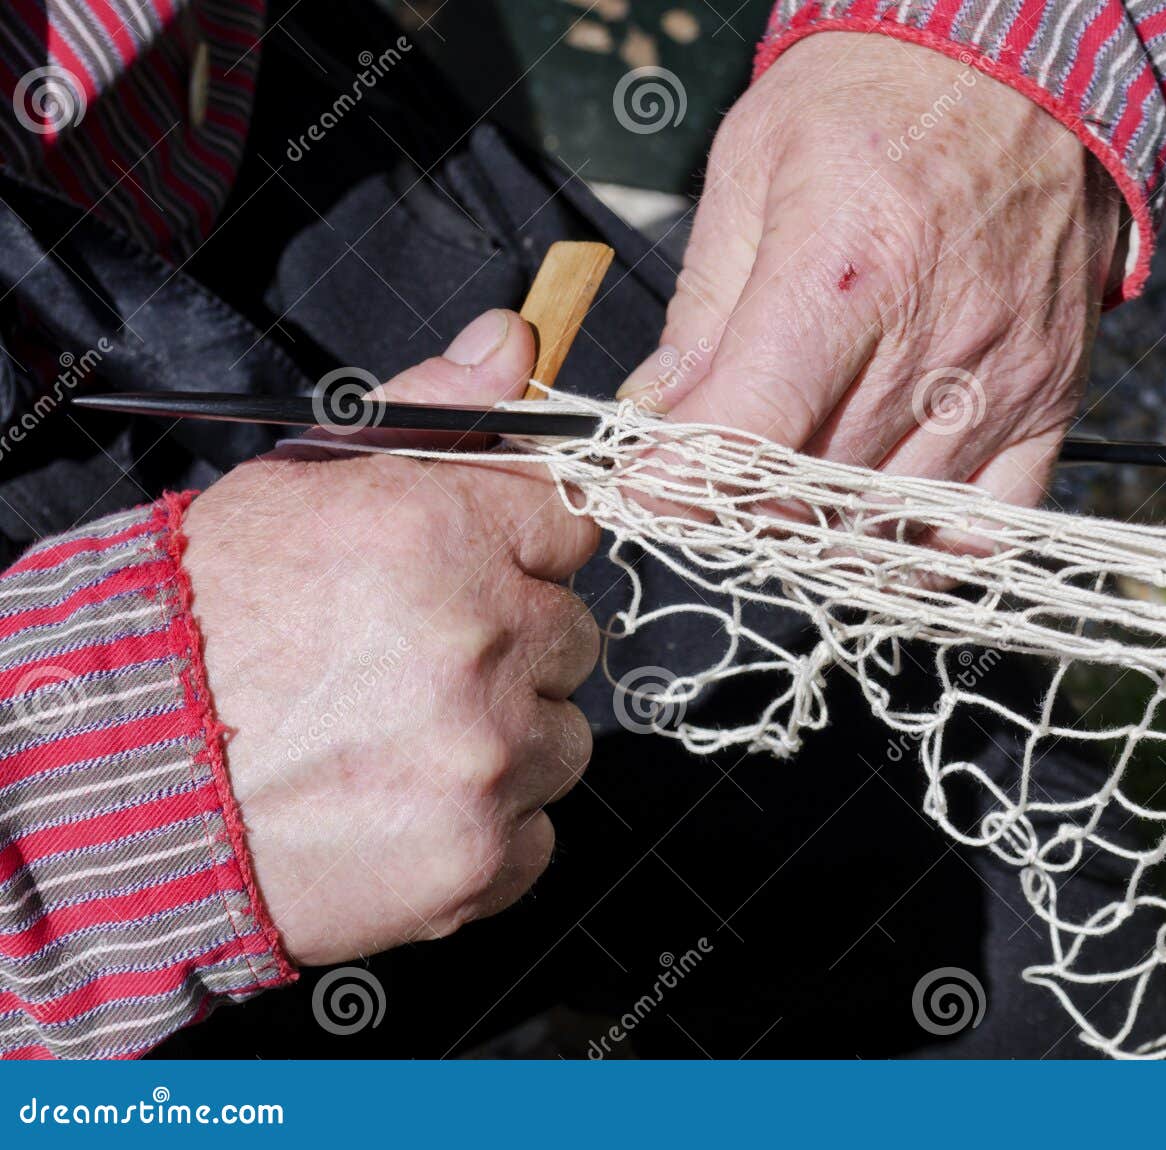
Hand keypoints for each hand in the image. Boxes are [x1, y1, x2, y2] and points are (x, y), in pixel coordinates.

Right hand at [185, 310, 600, 966]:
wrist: (108, 784)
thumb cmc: (203, 627)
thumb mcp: (301, 484)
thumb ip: (431, 412)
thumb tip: (515, 342)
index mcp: (441, 532)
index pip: (570, 523)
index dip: (521, 550)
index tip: (476, 576)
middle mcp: (480, 639)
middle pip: (576, 634)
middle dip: (513, 647)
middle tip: (416, 667)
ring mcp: (485, 755)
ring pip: (564, 737)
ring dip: (505, 740)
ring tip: (399, 743)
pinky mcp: (477, 854)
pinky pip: (537, 832)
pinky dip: (485, 827)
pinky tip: (404, 808)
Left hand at [619, 33, 1124, 507]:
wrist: (1024, 62)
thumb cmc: (876, 99)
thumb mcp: (753, 168)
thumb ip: (704, 306)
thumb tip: (656, 409)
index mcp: (842, 270)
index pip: (748, 424)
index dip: (678, 480)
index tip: (641, 495)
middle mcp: (931, 338)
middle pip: (810, 487)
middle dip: (737, 501)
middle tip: (706, 481)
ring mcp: (1001, 377)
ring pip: (888, 517)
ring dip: (820, 526)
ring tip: (783, 492)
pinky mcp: (1051, 396)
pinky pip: (990, 523)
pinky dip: (927, 547)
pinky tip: (880, 523)